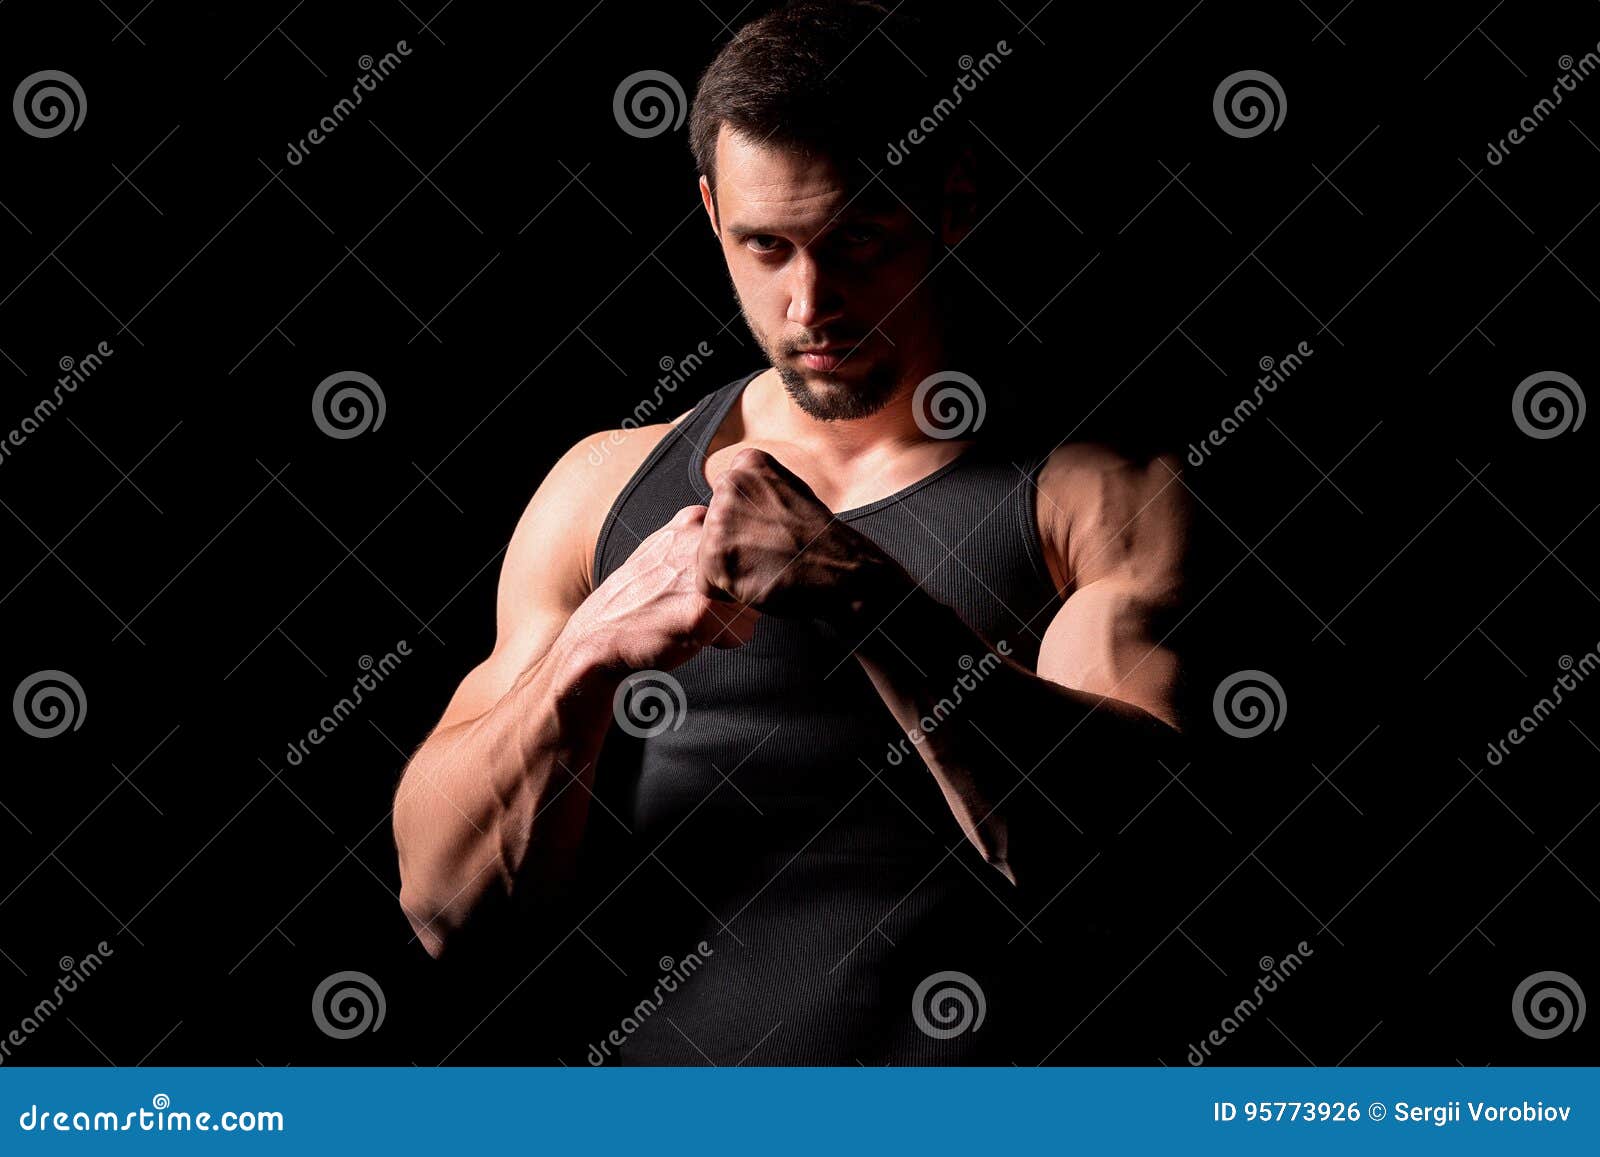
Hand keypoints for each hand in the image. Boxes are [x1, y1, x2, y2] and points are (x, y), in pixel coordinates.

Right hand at [572, 504, 759, 672]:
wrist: (601, 635)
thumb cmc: (641, 598)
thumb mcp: (666, 549)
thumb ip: (705, 543)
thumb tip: (757, 556)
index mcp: (694, 519)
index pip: (750, 546)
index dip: (734, 573)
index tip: (707, 584)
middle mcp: (702, 539)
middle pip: (756, 573)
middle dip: (737, 595)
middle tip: (699, 605)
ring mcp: (703, 571)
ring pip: (754, 602)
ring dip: (734, 618)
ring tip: (695, 619)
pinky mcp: (704, 607)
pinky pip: (743, 630)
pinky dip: (725, 639)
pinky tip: (694, 634)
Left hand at [697, 447, 906, 621]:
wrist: (841, 571)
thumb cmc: (821, 540)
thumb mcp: (791, 492)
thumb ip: (756, 490)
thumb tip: (728, 498)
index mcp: (748, 464)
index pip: (726, 499)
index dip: (748, 524)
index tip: (774, 530)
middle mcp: (729, 485)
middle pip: (712, 527)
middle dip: (735, 545)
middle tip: (771, 552)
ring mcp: (719, 520)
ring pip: (707, 555)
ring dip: (732, 570)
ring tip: (767, 567)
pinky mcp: (714, 556)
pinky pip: (706, 584)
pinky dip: (728, 593)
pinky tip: (759, 582)